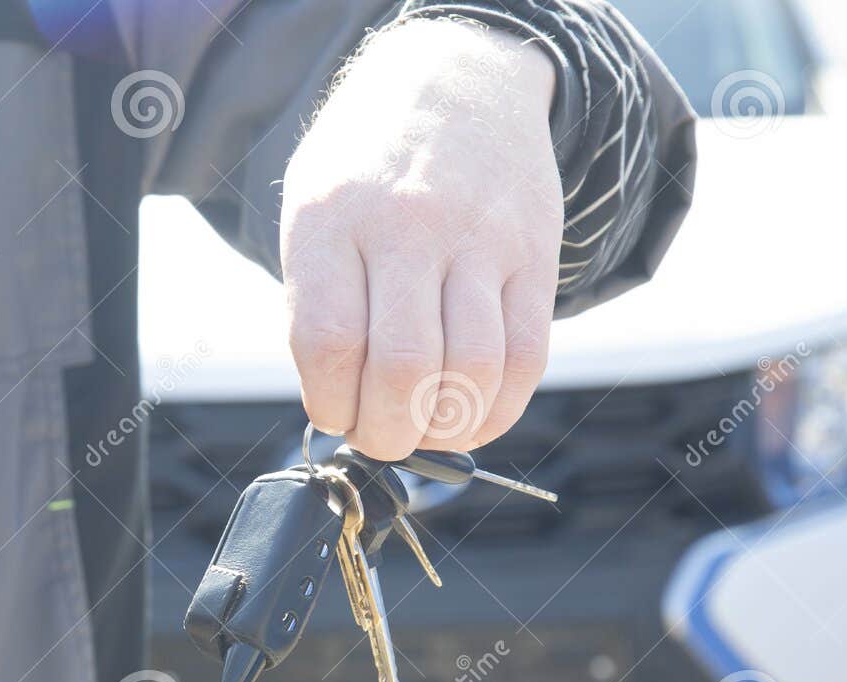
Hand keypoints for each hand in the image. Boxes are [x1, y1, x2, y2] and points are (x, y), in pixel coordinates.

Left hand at [280, 18, 562, 460]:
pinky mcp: (533, 257)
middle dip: (387, 433)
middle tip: (380, 434)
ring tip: (424, 427)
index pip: (329, 342)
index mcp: (333, 217)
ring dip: (444, 429)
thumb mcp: (312, 211)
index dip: (331, 404)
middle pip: (404, 369)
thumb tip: (339, 408)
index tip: (335, 412)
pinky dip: (498, 410)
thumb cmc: (368, 171)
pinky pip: (527, 358)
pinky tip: (471, 416)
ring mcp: (479, 239)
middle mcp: (408, 225)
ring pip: (472, 371)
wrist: (457, 83)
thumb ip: (315, 303)